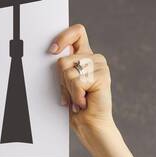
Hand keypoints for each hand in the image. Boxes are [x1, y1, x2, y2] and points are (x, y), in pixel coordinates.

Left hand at [50, 23, 115, 139]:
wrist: (90, 124)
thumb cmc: (76, 106)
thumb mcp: (65, 83)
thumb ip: (63, 67)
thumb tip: (53, 53)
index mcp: (84, 56)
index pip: (77, 32)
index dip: (63, 37)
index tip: (53, 50)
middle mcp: (93, 58)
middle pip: (63, 60)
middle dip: (61, 81)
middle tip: (70, 93)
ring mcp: (100, 66)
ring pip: (68, 71)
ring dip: (68, 90)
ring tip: (78, 98)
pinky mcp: (102, 75)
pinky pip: (76, 81)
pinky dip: (75, 95)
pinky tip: (83, 101)